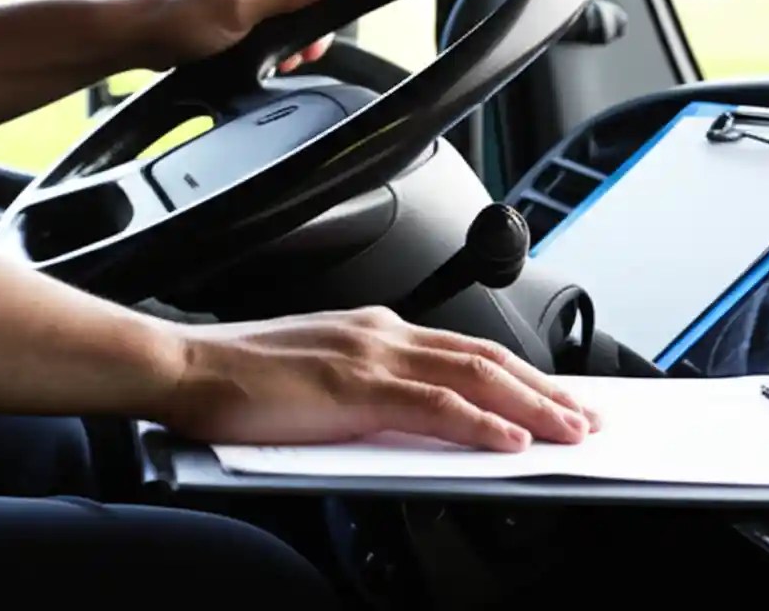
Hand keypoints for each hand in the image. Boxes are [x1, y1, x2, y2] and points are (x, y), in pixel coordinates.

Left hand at [135, 0, 350, 72]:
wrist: (142, 37)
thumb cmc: (181, 18)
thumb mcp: (241, 8)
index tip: (352, 2)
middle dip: (319, 23)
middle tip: (312, 50)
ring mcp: (249, 1)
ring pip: (293, 16)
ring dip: (298, 40)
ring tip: (288, 61)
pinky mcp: (238, 22)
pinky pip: (273, 32)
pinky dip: (279, 49)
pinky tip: (272, 64)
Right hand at [159, 306, 601, 451]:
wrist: (182, 366)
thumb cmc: (235, 378)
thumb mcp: (316, 377)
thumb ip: (366, 392)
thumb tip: (410, 421)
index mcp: (371, 329)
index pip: (462, 349)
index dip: (517, 374)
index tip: (551, 396)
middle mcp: (380, 331)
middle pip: (483, 357)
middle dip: (543, 388)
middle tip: (586, 415)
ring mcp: (369, 354)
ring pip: (473, 376)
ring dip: (532, 404)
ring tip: (571, 430)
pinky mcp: (353, 386)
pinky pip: (434, 404)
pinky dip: (480, 421)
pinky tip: (512, 439)